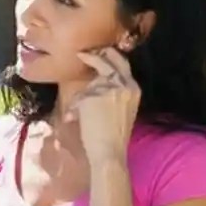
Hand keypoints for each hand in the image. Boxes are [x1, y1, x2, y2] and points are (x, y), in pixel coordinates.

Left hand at [67, 47, 139, 164]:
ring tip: (75, 111)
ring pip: (92, 80)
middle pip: (110, 60)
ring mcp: (111, 88)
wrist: (109, 152)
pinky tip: (72, 118)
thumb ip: (115, 93)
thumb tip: (96, 84)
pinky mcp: (96, 94)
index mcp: (134, 88)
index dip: (109, 58)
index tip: (98, 54)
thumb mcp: (122, 109)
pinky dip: (74, 107)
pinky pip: (80, 95)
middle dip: (96, 55)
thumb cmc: (113, 136)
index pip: (122, 65)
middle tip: (83, 54)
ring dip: (82, 96)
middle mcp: (126, 84)